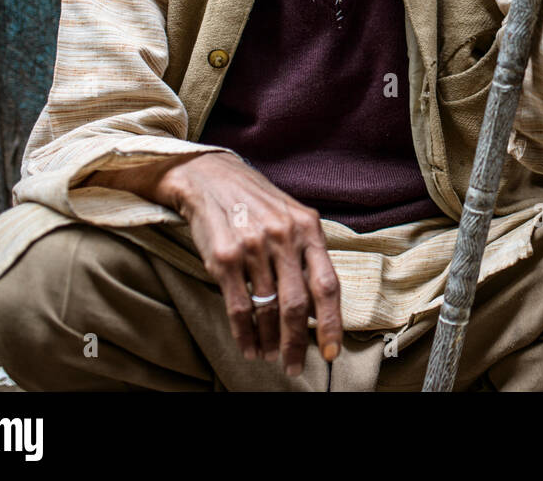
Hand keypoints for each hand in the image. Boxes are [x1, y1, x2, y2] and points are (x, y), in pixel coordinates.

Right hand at [154, 152, 342, 376]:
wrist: (209, 177)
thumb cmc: (257, 202)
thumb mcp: (292, 216)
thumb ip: (308, 254)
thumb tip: (321, 306)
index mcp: (308, 228)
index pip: (327, 284)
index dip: (332, 322)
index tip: (332, 351)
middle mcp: (283, 237)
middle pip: (296, 304)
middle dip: (297, 342)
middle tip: (296, 365)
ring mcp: (253, 248)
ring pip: (266, 309)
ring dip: (269, 341)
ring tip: (270, 356)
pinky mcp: (223, 258)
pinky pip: (238, 308)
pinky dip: (245, 334)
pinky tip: (249, 346)